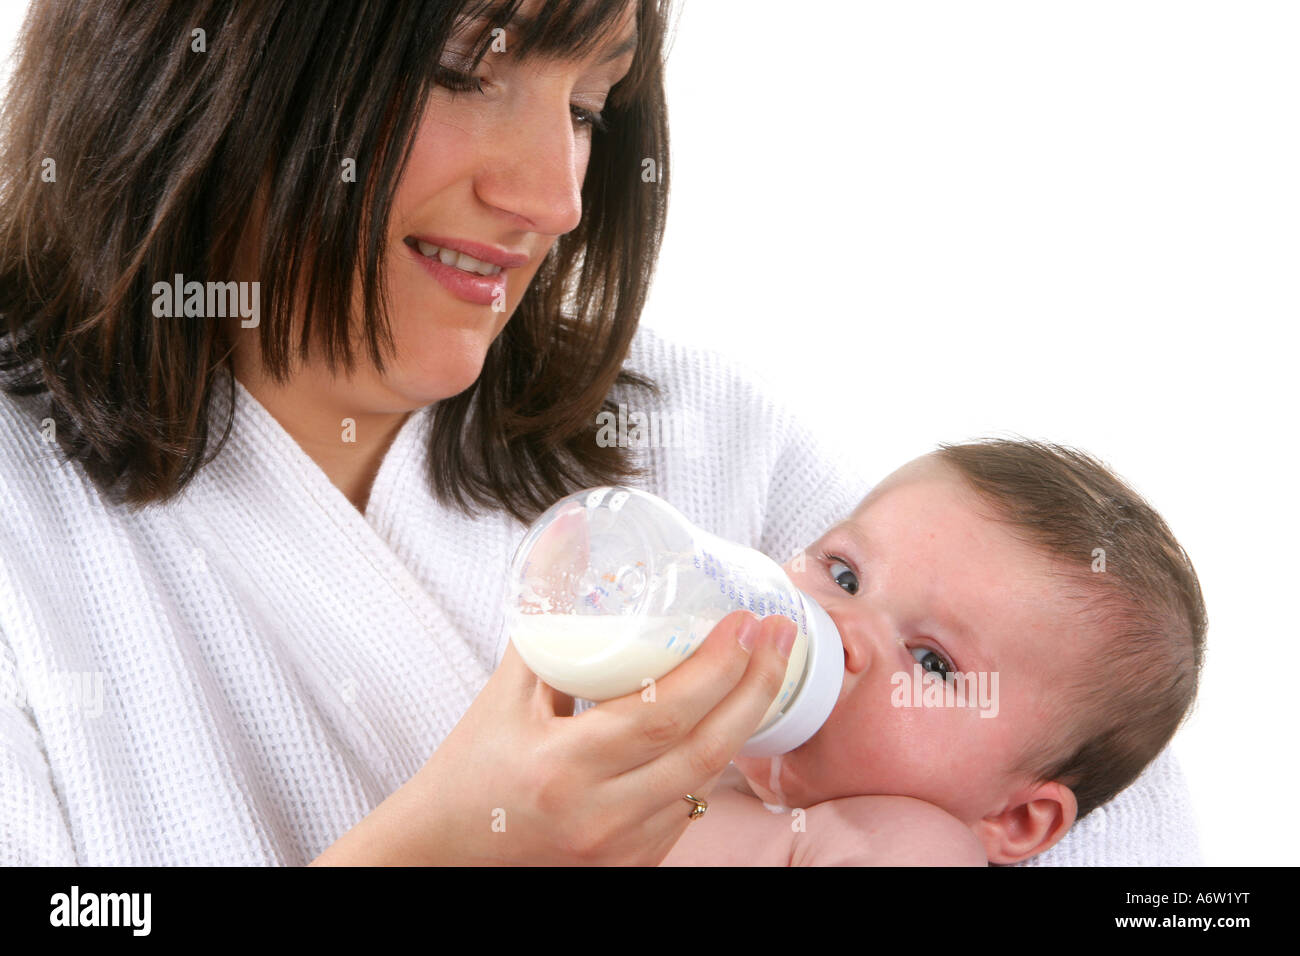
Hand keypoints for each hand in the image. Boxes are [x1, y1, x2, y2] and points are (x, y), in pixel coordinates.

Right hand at [311, 609, 796, 864]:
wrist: (441, 855)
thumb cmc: (466, 773)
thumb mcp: (503, 695)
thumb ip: (546, 624)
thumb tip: (571, 543)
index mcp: (562, 768)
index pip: (662, 715)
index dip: (716, 667)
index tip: (745, 622)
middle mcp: (599, 817)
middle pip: (705, 751)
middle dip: (755, 687)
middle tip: (779, 636)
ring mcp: (619, 851)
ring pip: (704, 783)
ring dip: (739, 724)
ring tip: (761, 671)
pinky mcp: (629, 867)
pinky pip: (686, 811)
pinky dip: (704, 764)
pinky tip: (716, 726)